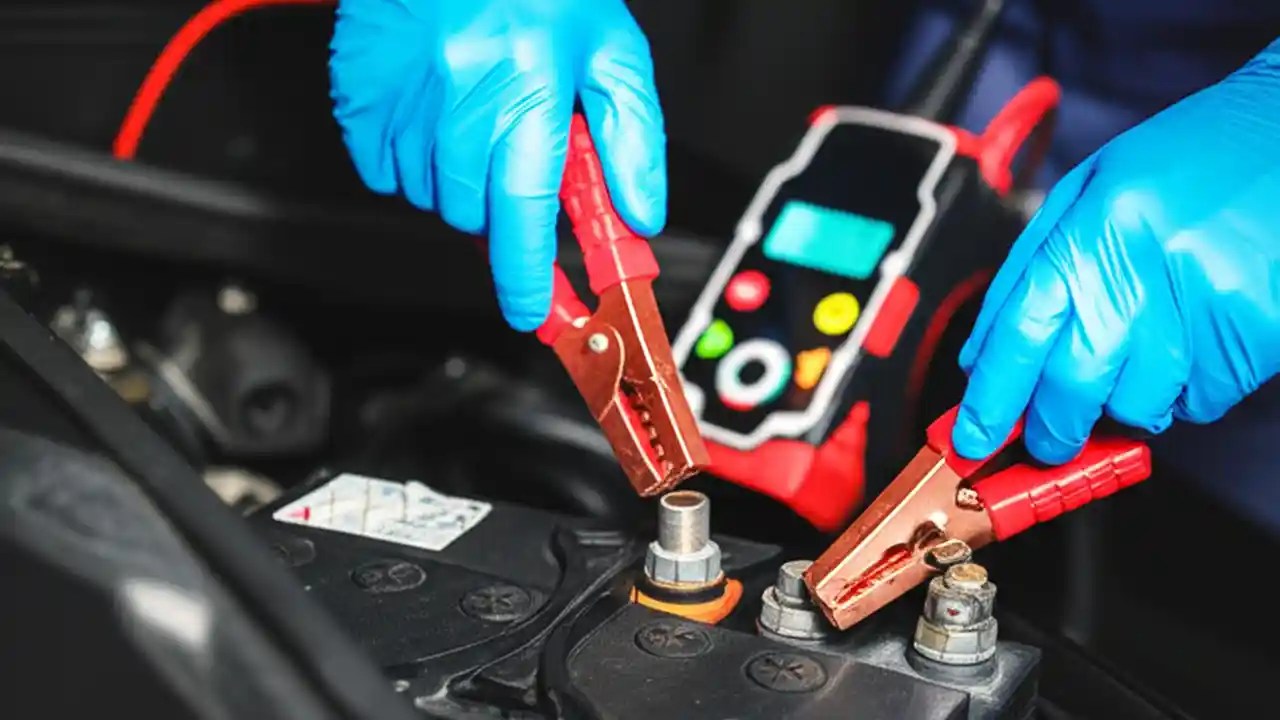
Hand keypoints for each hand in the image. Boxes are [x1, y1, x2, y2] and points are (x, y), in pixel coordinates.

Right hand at [330, 0, 665, 330]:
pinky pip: (384, 169)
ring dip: (462, 182)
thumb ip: (633, 139)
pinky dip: (414, 162)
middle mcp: (458, 105)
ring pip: (431, 196)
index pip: (525, 218)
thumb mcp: (610, 51)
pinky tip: (437, 116)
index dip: (530, 280)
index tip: (536, 313)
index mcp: (526, 94)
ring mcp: (401, 104)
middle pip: (477, 216)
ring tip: (479, 117)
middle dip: (504, 208)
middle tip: (517, 160)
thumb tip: (638, 213)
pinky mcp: (359, 97)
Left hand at [952, 39, 1279, 463]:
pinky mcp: (1257, 334)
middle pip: (1074, 389)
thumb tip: (985, 357)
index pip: (1019, 335)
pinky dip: (1183, 390)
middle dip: (1052, 428)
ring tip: (1137, 353)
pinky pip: (1200, 400)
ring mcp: (1206, 308)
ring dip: (1124, 402)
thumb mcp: (1091, 189)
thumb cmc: (1192, 158)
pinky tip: (1190, 342)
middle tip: (1048, 436)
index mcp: (1093, 226)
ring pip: (1138, 406)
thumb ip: (1032, 269)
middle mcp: (1144, 270)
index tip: (972, 438)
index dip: (990, 401)